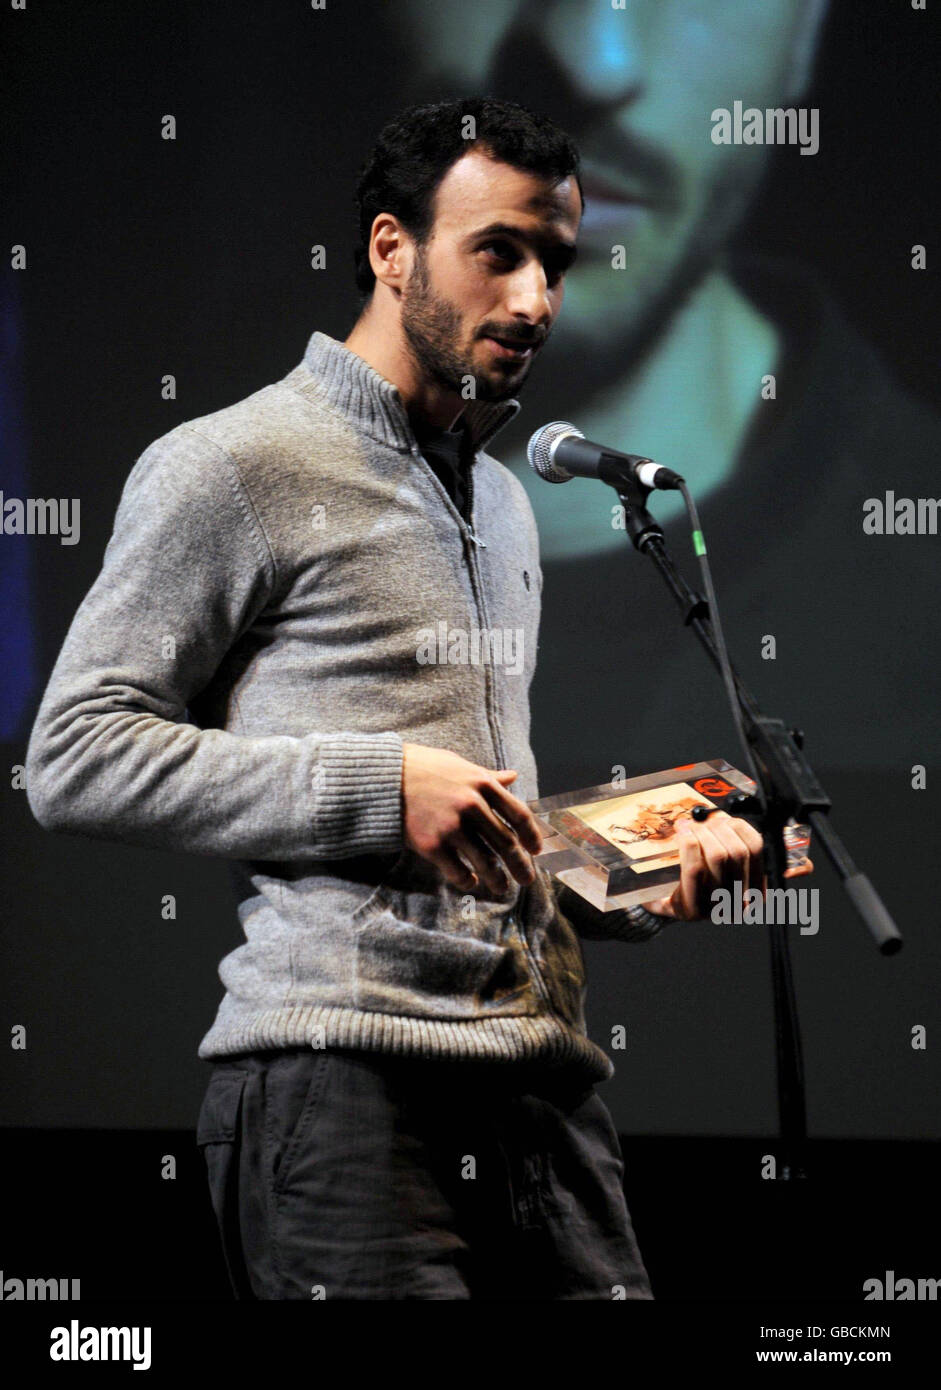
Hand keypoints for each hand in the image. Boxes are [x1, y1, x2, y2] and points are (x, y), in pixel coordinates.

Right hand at [401, 744, 543, 897]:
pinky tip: (470, 882)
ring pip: (485, 862)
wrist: (385, 777)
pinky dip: (467, 880)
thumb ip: (488, 776)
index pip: (519, 814)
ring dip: (497, 879)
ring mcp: (452, 827)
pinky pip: (457, 871)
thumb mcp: (460, 765)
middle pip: (506, 843)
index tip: (536, 850)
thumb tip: (513, 776)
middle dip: (520, 865)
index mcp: (483, 784)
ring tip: (502, 888)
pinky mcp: (432, 845)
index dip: (531, 836)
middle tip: (528, 880)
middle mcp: (472, 805)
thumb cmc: (425, 768)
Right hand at [640, 810, 763, 919]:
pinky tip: (727, 823)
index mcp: (691, 911)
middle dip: (704, 830)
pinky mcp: (759, 883)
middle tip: (693, 821)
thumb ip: (647, 878)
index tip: (680, 827)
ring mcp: (745, 897)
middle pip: (720, 857)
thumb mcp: (653, 891)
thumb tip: (665, 839)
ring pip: (740, 850)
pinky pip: (756, 847)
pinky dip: (742, 828)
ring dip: (723, 828)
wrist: (699, 910)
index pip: (694, 871)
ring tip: (708, 821)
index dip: (687, 842)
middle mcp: (721, 908)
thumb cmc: (671, 895)